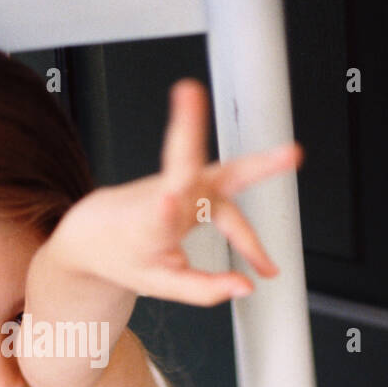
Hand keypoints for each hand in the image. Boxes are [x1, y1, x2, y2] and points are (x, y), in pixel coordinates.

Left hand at [51, 78, 300, 306]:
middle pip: (188, 165)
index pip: (158, 212)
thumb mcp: (158, 283)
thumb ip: (203, 289)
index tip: (169, 200)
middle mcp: (166, 195)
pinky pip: (229, 199)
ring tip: (291, 155)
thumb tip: (244, 286)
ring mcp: (183, 183)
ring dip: (255, 163)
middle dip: (193, 131)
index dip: (165, 206)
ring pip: (223, 175)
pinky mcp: (194, 180)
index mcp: (148, 223)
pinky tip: (262, 259)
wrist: (96, 233)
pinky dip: (245, 231)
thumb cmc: (123, 254)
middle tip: (193, 97)